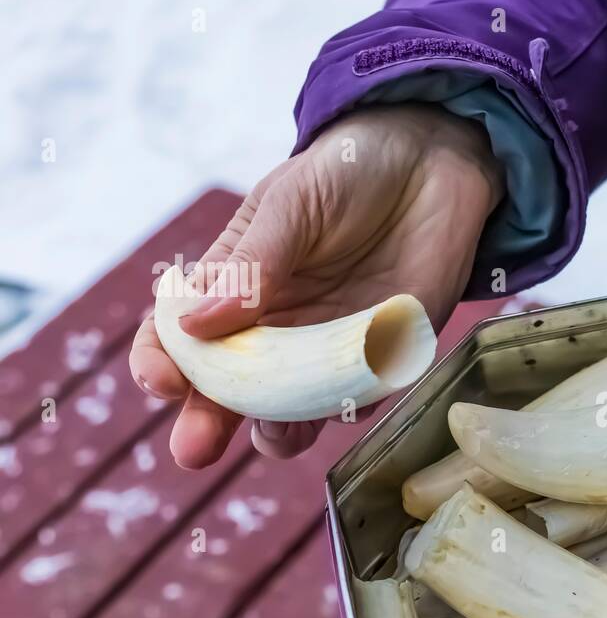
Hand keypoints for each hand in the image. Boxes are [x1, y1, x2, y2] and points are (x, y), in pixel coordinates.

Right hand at [130, 104, 503, 467]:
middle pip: (226, 393)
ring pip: (287, 414)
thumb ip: (252, 263)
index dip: (162, 363)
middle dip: (204, 425)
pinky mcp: (379, 361)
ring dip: (275, 433)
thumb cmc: (348, 174)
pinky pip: (355, 402)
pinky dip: (347, 411)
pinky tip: (349, 403)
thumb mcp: (290, 204)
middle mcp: (271, 329)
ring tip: (273, 435)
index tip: (162, 380)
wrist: (433, 168)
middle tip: (194, 449)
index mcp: (231, 288)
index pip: (178, 337)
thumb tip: (196, 323)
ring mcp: (324, 352)